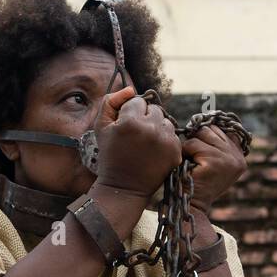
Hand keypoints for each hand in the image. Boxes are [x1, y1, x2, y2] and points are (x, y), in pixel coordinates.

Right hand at [93, 87, 181, 202]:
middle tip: (135, 136)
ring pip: (165, 120)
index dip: (129, 113)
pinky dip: (165, 140)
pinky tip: (153, 151)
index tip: (124, 128)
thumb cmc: (110, 156)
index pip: (137, 101)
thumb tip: (131, 89)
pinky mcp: (175, 151)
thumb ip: (111, 102)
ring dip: (157, 127)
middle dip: (145, 118)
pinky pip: (173, 135)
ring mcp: (166, 141)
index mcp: (131, 121)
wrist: (124, 187)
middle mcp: (151, 129)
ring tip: (145, 143)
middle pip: (154, 109)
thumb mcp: (101, 127)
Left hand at [181, 124, 246, 213]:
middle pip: (211, 128)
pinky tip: (190, 168)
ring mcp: (228, 159)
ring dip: (191, 147)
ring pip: (201, 134)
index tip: (200, 147)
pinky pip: (192, 144)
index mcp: (239, 156)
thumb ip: (214, 143)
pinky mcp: (215, 161)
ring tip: (192, 163)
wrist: (191, 205)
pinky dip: (185, 154)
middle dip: (197, 140)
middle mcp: (238, 157)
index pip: (222, 129)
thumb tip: (204, 119)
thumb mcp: (211, 160)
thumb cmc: (195, 181)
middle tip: (195, 159)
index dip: (207, 134)